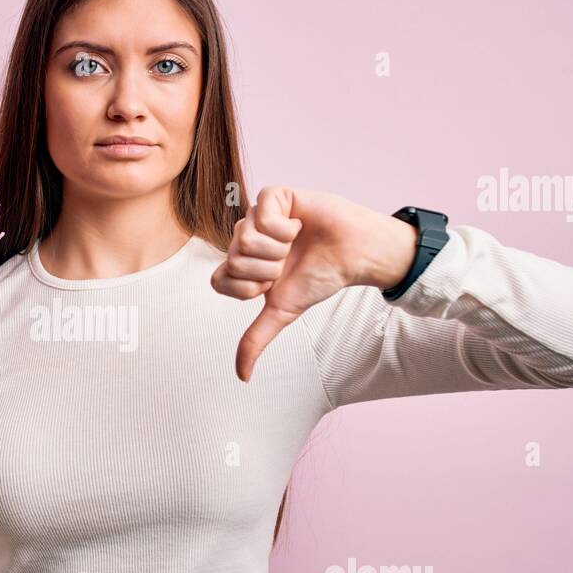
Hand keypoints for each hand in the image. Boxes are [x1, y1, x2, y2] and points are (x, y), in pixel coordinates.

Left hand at [209, 187, 417, 381]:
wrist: (353, 256)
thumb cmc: (319, 278)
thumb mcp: (283, 312)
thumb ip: (256, 339)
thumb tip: (242, 377)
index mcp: (242, 265)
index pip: (220, 280)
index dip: (248, 287)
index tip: (272, 284)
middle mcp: (244, 239)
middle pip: (233, 260)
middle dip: (268, 268)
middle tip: (288, 262)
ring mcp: (256, 216)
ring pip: (244, 238)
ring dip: (278, 248)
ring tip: (295, 244)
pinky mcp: (273, 196)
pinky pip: (261, 214)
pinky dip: (285, 227)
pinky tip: (299, 225)